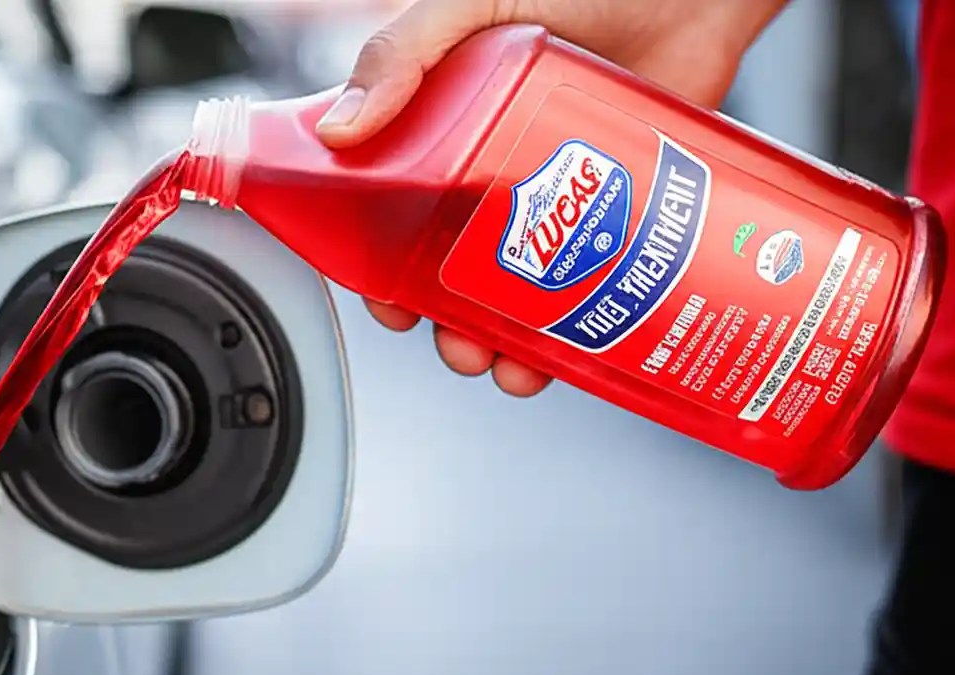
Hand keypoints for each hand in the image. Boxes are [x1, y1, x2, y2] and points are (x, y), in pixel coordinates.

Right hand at [316, 0, 786, 396]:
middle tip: (449, 338)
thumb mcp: (474, 4)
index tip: (379, 295)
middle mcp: (492, 170)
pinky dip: (565, 335)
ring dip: (495, 340)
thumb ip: (403, 54)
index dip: (375, 260)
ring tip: (500, 360)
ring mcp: (555, 199)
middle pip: (447, 268)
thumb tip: (338, 128)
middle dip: (440, 320)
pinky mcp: (615, 217)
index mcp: (444, 125)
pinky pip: (583, 290)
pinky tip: (555, 353)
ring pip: (511, 294)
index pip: (390, 206)